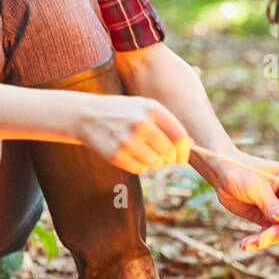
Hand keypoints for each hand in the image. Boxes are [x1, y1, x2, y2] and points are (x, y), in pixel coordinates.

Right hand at [74, 95, 191, 174]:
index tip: (182, 159)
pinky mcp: (116, 156)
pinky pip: (141, 169)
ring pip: (156, 164)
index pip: (179, 136)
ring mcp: (127, 141)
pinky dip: (140, 166)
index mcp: (151, 108)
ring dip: (154, 162)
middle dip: (168, 158)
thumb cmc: (123, 112)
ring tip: (142, 151)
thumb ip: (167, 124)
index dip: (184, 151)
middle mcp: (140, 123)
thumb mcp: (144, 108)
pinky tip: (129, 154)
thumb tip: (191, 145)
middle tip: (161, 155)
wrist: (87, 115)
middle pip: (169, 153)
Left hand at [201, 154, 278, 251]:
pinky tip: (245, 244)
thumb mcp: (252, 185)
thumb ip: (268, 202)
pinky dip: (258, 240)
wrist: (222, 173)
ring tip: (246, 245)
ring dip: (265, 240)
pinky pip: (270, 233)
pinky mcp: (270, 215)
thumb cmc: (237, 171)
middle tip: (258, 242)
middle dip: (276, 233)